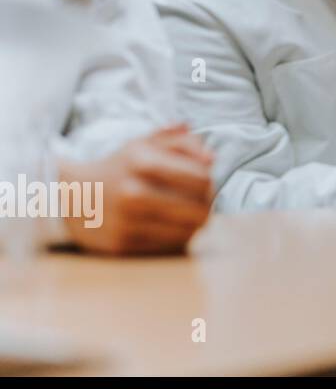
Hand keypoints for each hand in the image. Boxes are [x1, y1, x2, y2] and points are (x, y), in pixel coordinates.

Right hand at [59, 124, 213, 255]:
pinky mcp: (122, 246)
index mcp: (142, 162)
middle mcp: (133, 192)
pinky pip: (168, 247)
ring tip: (189, 215)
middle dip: (206, 205)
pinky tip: (171, 228)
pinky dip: (177, 238)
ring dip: (195, 224)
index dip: (209, 181)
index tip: (203, 182)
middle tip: (201, 202)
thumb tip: (211, 158)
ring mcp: (127, 222)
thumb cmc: (119, 168)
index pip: (202, 179)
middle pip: (200, 208)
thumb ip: (182, 142)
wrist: (71, 197)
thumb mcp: (145, 144)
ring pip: (188, 231)